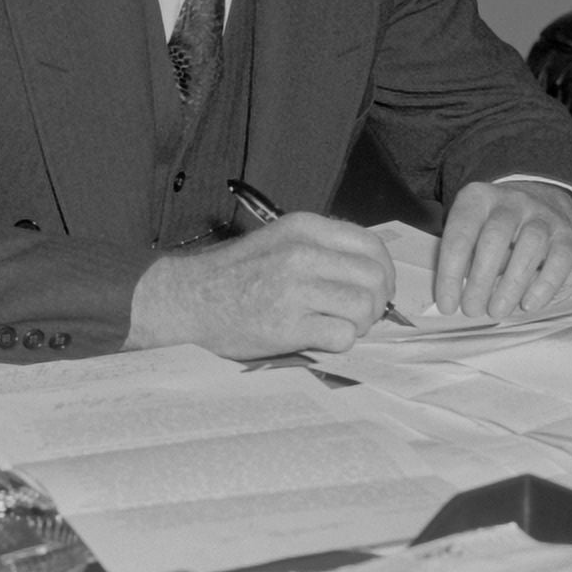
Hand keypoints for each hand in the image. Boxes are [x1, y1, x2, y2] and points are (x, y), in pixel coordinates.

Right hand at [127, 212, 395, 357]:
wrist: (187, 299)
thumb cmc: (235, 274)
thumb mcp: (279, 242)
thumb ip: (322, 249)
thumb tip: (371, 273)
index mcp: (304, 228)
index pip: (372, 245)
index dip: (384, 272)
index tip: (375, 290)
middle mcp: (302, 254)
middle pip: (375, 279)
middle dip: (376, 303)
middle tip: (359, 316)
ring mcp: (294, 290)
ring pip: (364, 308)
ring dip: (360, 324)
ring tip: (338, 327)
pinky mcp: (286, 325)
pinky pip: (342, 336)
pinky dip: (340, 342)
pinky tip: (320, 339)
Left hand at [434, 181, 571, 318]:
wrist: (539, 200)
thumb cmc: (492, 226)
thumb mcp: (470, 230)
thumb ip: (462, 257)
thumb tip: (458, 296)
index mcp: (478, 198)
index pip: (460, 235)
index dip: (451, 273)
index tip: (447, 305)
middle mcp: (512, 201)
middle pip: (495, 239)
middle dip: (480, 280)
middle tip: (472, 310)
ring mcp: (543, 215)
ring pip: (530, 246)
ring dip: (511, 285)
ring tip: (497, 311)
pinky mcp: (567, 234)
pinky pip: (560, 259)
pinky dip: (544, 285)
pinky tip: (528, 305)